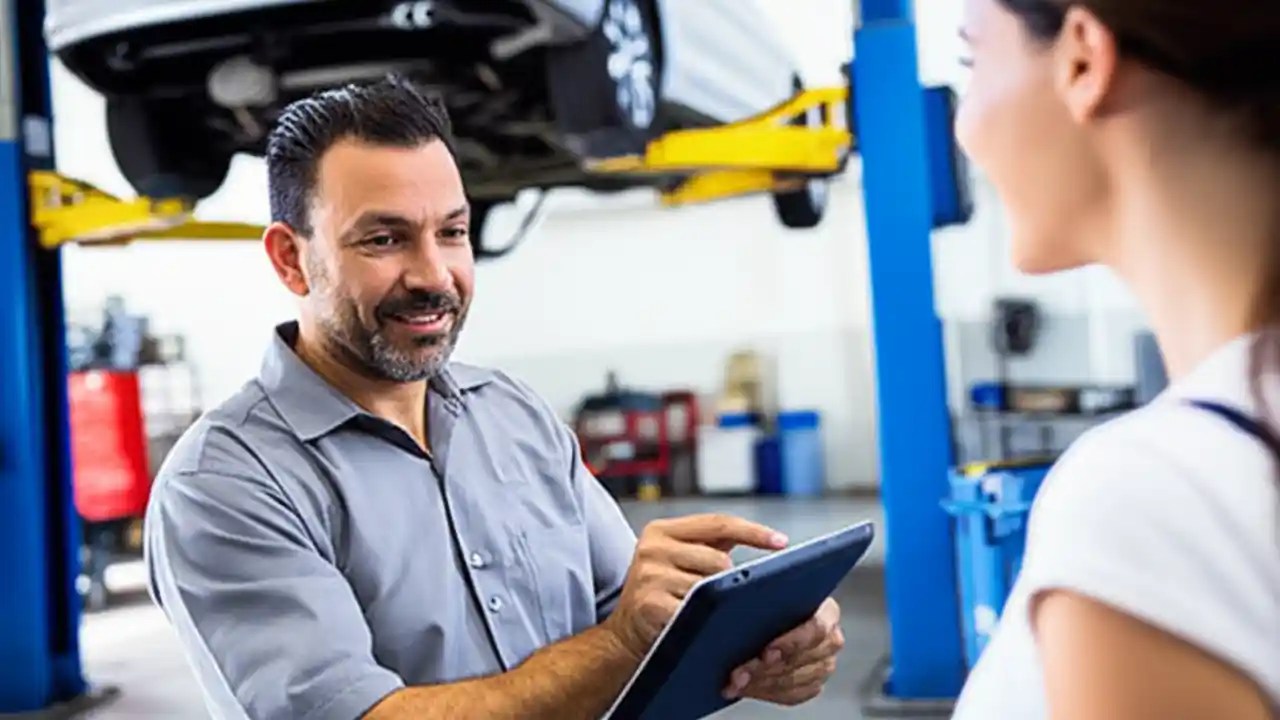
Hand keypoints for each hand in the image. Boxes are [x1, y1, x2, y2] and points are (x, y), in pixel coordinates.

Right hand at [602, 514, 788, 659]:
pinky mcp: (650, 604)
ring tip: (715, 612)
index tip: (781, 542)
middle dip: (732, 579)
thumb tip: (767, 546)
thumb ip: (710, 547)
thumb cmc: (661, 595)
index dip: (754, 531)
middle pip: (718, 558)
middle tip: (735, 596)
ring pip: (710, 585)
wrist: (623, 635)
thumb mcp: (679, 561)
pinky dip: (706, 618)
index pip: (718, 523)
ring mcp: (649, 575)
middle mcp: (652, 547)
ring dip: (719, 601)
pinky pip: (695, 610)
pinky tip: (706, 624)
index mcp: (661, 530)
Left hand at [723, 598, 843, 705]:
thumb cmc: (769, 597)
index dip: (791, 643)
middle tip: (738, 674)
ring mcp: (824, 664)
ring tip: (735, 682)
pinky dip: (767, 693)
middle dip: (766, 669)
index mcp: (826, 610)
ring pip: (796, 681)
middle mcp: (830, 639)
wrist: (769, 613)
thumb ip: (761, 592)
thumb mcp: (767, 587)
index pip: (817, 628)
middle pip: (802, 660)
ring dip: (761, 683)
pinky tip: (746, 688)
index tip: (765, 652)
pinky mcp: (813, 683)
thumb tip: (738, 596)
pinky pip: (793, 694)